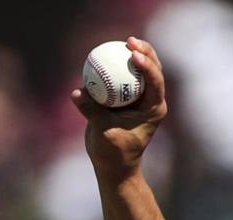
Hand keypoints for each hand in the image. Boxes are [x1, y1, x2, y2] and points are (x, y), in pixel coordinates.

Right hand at [70, 36, 167, 181]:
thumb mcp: (102, 132)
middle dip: (145, 52)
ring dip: (134, 55)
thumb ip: (91, 111)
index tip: (134, 54)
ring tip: (123, 42)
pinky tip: (106, 54)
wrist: (114, 165)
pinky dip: (116, 67)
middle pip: (153, 70)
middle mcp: (150, 101)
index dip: (148, 65)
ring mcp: (139, 100)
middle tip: (130, 41)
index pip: (155, 82)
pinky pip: (123, 78)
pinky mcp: (127, 99)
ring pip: (140, 72)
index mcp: (153, 109)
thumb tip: (77, 92)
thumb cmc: (113, 153)